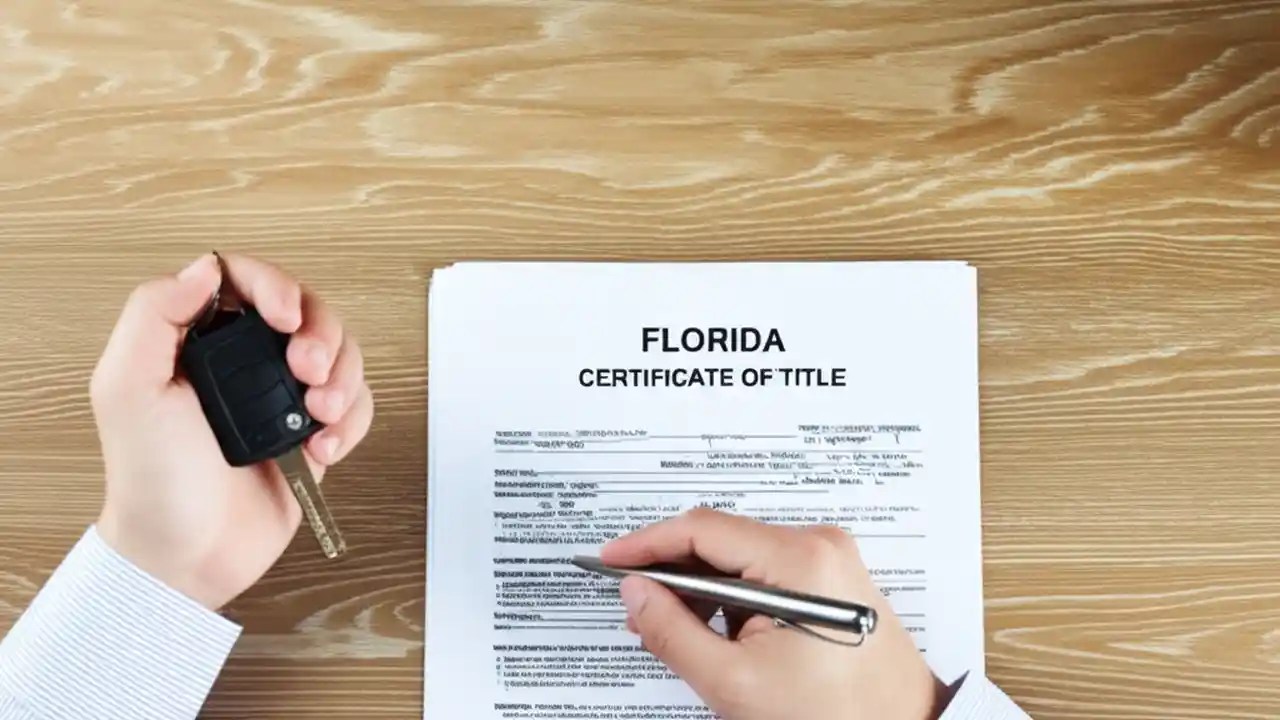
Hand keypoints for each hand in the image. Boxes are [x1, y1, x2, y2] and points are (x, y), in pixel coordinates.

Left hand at [90, 253, 373, 610]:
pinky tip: (323, 447)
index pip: (244, 280)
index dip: (275, 286)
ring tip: (320, 413)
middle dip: (321, 335)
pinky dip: (351, 422)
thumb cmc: (150, 481)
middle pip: (306, 312)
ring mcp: (279, 398)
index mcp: (196, 341)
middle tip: (307, 371)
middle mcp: (241, 363)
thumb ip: (153, 315)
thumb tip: (204, 269)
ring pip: (339, 355)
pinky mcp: (310, 435)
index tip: (285, 317)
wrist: (186, 557)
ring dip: (343, 378)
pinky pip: (355, 406)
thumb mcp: (127, 388)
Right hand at [601, 509, 951, 719]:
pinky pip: (764, 573)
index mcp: (800, 559)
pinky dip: (731, 599)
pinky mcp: (830, 579)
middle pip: (720, 540)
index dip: (647, 544)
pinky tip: (711, 632)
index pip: (702, 529)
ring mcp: (828, 560)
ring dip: (700, 590)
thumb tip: (636, 592)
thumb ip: (673, 632)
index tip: (611, 560)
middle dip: (671, 572)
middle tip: (636, 609)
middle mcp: (818, 545)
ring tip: (671, 632)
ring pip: (739, 558)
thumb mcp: (734, 681)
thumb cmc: (835, 716)